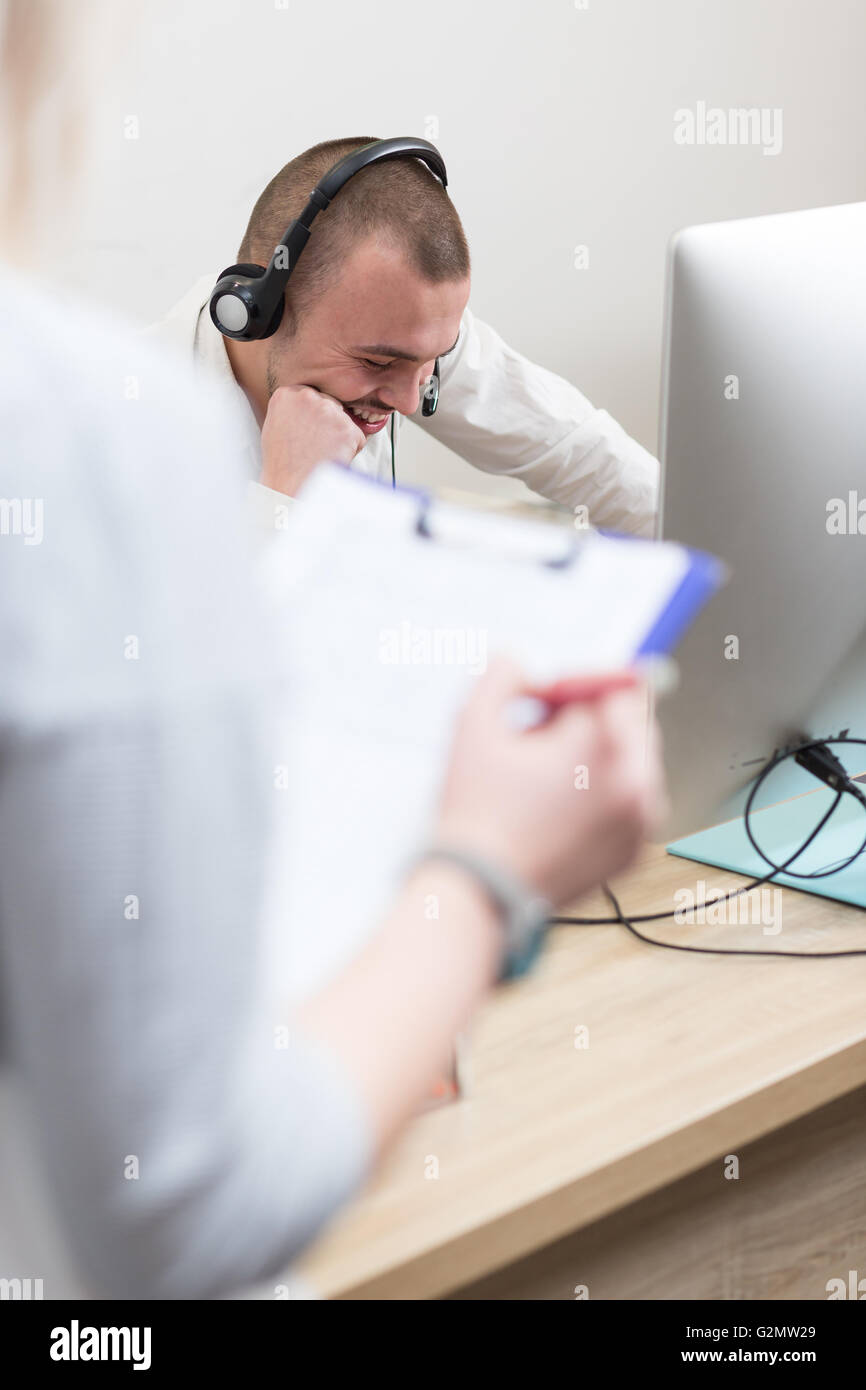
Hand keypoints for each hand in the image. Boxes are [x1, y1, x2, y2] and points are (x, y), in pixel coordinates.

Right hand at [260, 385, 365, 495]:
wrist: (291, 487)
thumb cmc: (282, 463)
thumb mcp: (275, 426)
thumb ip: (292, 409)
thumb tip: (308, 407)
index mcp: (287, 394)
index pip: (312, 397)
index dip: (313, 418)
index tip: (306, 432)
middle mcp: (308, 397)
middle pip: (330, 405)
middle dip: (329, 424)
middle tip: (315, 446)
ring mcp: (329, 411)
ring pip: (344, 422)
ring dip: (339, 437)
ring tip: (320, 454)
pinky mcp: (348, 428)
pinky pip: (357, 438)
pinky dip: (350, 450)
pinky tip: (332, 459)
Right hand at [436, 657, 666, 906]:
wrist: (480, 891)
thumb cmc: (476, 814)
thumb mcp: (474, 726)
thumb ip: (501, 676)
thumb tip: (520, 663)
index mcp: (606, 744)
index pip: (620, 684)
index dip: (578, 684)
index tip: (546, 697)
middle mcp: (637, 781)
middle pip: (633, 721)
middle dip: (592, 719)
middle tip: (539, 736)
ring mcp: (641, 820)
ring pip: (634, 762)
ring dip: (600, 757)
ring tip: (545, 777)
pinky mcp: (635, 851)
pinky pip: (632, 803)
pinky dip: (605, 797)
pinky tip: (558, 809)